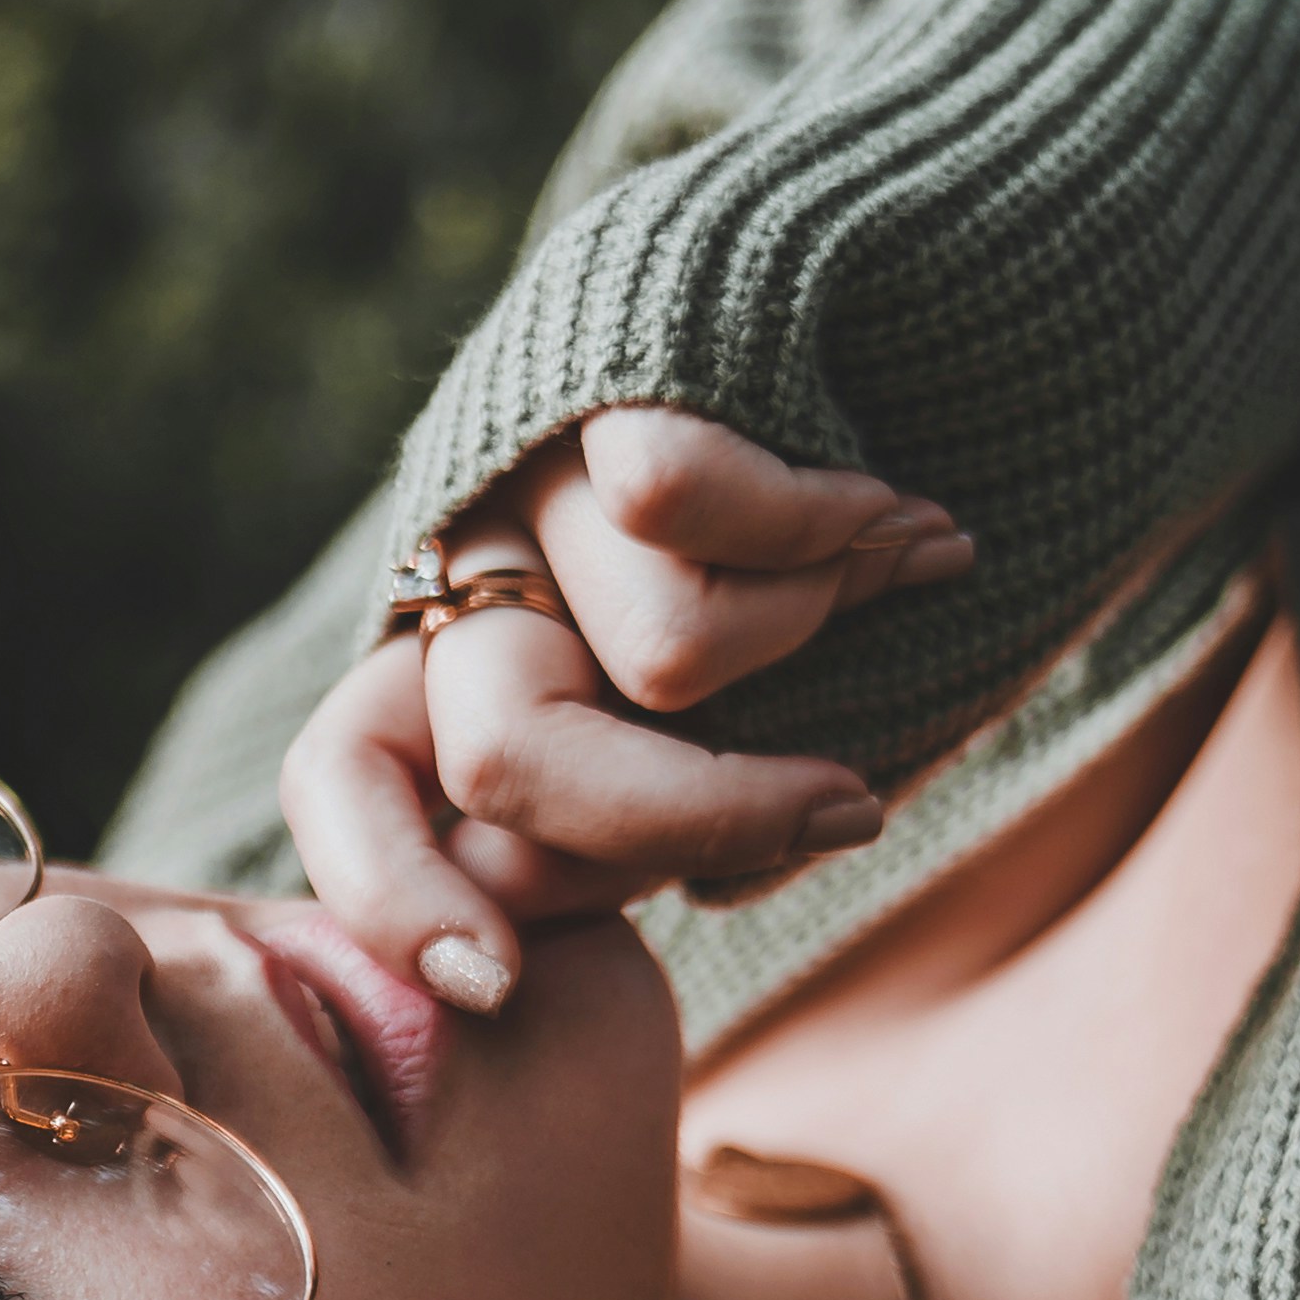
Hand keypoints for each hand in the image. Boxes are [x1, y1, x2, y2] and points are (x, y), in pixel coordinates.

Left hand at [278, 408, 971, 1011]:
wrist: (950, 316)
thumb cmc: (859, 582)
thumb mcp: (764, 724)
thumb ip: (679, 814)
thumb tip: (691, 892)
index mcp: (476, 670)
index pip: (349, 782)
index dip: (395, 901)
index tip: (495, 983)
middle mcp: (477, 562)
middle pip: (505, 757)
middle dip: (689, 816)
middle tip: (846, 808)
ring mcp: (540, 456)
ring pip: (658, 655)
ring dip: (811, 636)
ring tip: (890, 571)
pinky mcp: (616, 354)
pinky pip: (674, 496)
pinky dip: (827, 533)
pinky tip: (909, 526)